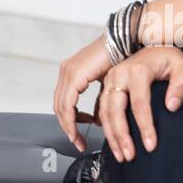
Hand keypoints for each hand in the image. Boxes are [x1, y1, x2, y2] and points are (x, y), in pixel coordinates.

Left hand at [54, 34, 117, 152]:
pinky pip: (67, 102)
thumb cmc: (119, 59)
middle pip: (59, 107)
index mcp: (72, 72)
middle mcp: (66, 71)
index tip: (77, 136)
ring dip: (69, 126)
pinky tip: (81, 126)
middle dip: (68, 127)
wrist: (123, 40)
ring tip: (79, 139)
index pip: (63, 103)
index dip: (69, 122)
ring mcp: (68, 71)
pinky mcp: (74, 73)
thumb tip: (95, 119)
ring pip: (61, 107)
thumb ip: (99, 100)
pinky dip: (72, 118)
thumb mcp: (106, 83)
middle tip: (77, 142)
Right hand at [94, 46, 182, 162]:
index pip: (139, 103)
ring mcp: (110, 80)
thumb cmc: (167, 57)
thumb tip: (172, 107)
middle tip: (129, 156)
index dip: (144, 126)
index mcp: (137, 70)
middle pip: (115, 109)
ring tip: (121, 155)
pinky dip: (105, 127)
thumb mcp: (181, 66)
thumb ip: (180, 85)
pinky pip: (101, 110)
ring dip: (111, 135)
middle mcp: (119, 75)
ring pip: (105, 111)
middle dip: (121, 135)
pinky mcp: (106, 86)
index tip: (150, 145)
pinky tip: (113, 141)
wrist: (152, 42)